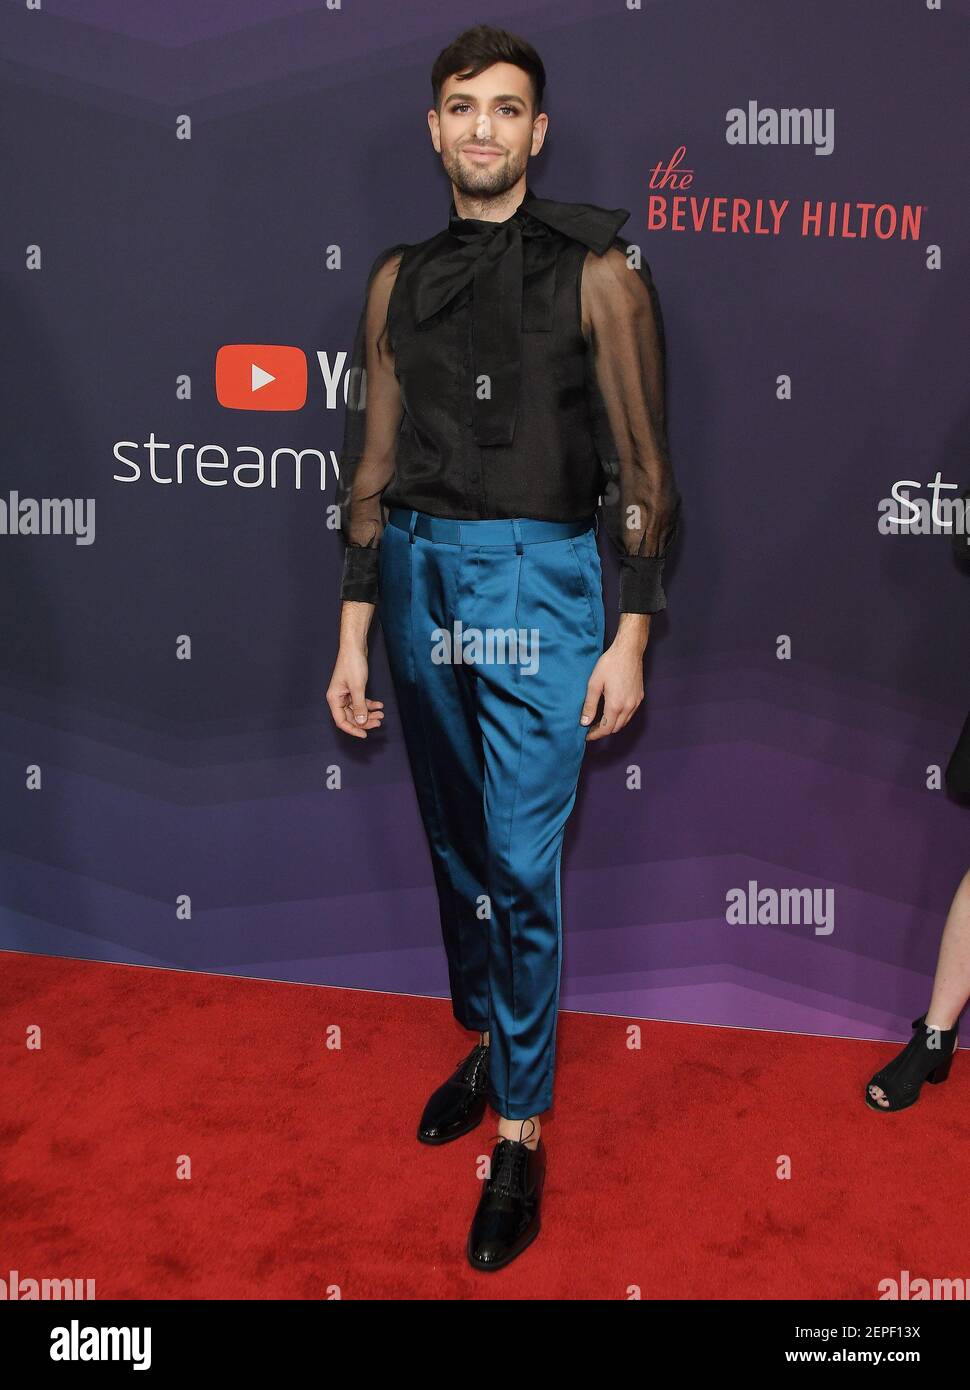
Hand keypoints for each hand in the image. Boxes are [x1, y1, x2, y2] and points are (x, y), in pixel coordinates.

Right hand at [327, 643, 384, 738]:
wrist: (355, 648)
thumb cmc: (352, 664)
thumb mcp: (358, 687)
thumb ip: (360, 706)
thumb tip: (361, 722)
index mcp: (334, 699)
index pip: (341, 721)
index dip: (353, 730)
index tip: (365, 734)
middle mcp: (338, 698)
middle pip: (351, 717)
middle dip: (365, 721)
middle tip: (379, 722)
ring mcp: (346, 694)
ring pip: (357, 710)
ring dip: (369, 713)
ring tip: (381, 714)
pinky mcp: (353, 690)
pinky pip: (361, 702)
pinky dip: (370, 704)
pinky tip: (379, 705)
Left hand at [579, 620, 648, 740]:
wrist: (628, 651)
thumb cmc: (610, 664)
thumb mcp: (594, 684)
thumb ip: (590, 705)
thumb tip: (585, 722)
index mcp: (615, 705)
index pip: (606, 729)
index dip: (595, 735)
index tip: (586, 736)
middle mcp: (628, 707)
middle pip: (615, 728)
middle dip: (603, 731)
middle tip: (591, 728)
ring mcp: (636, 702)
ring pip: (624, 722)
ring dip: (612, 725)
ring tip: (600, 721)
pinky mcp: (639, 697)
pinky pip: (630, 714)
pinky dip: (621, 718)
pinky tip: (612, 711)